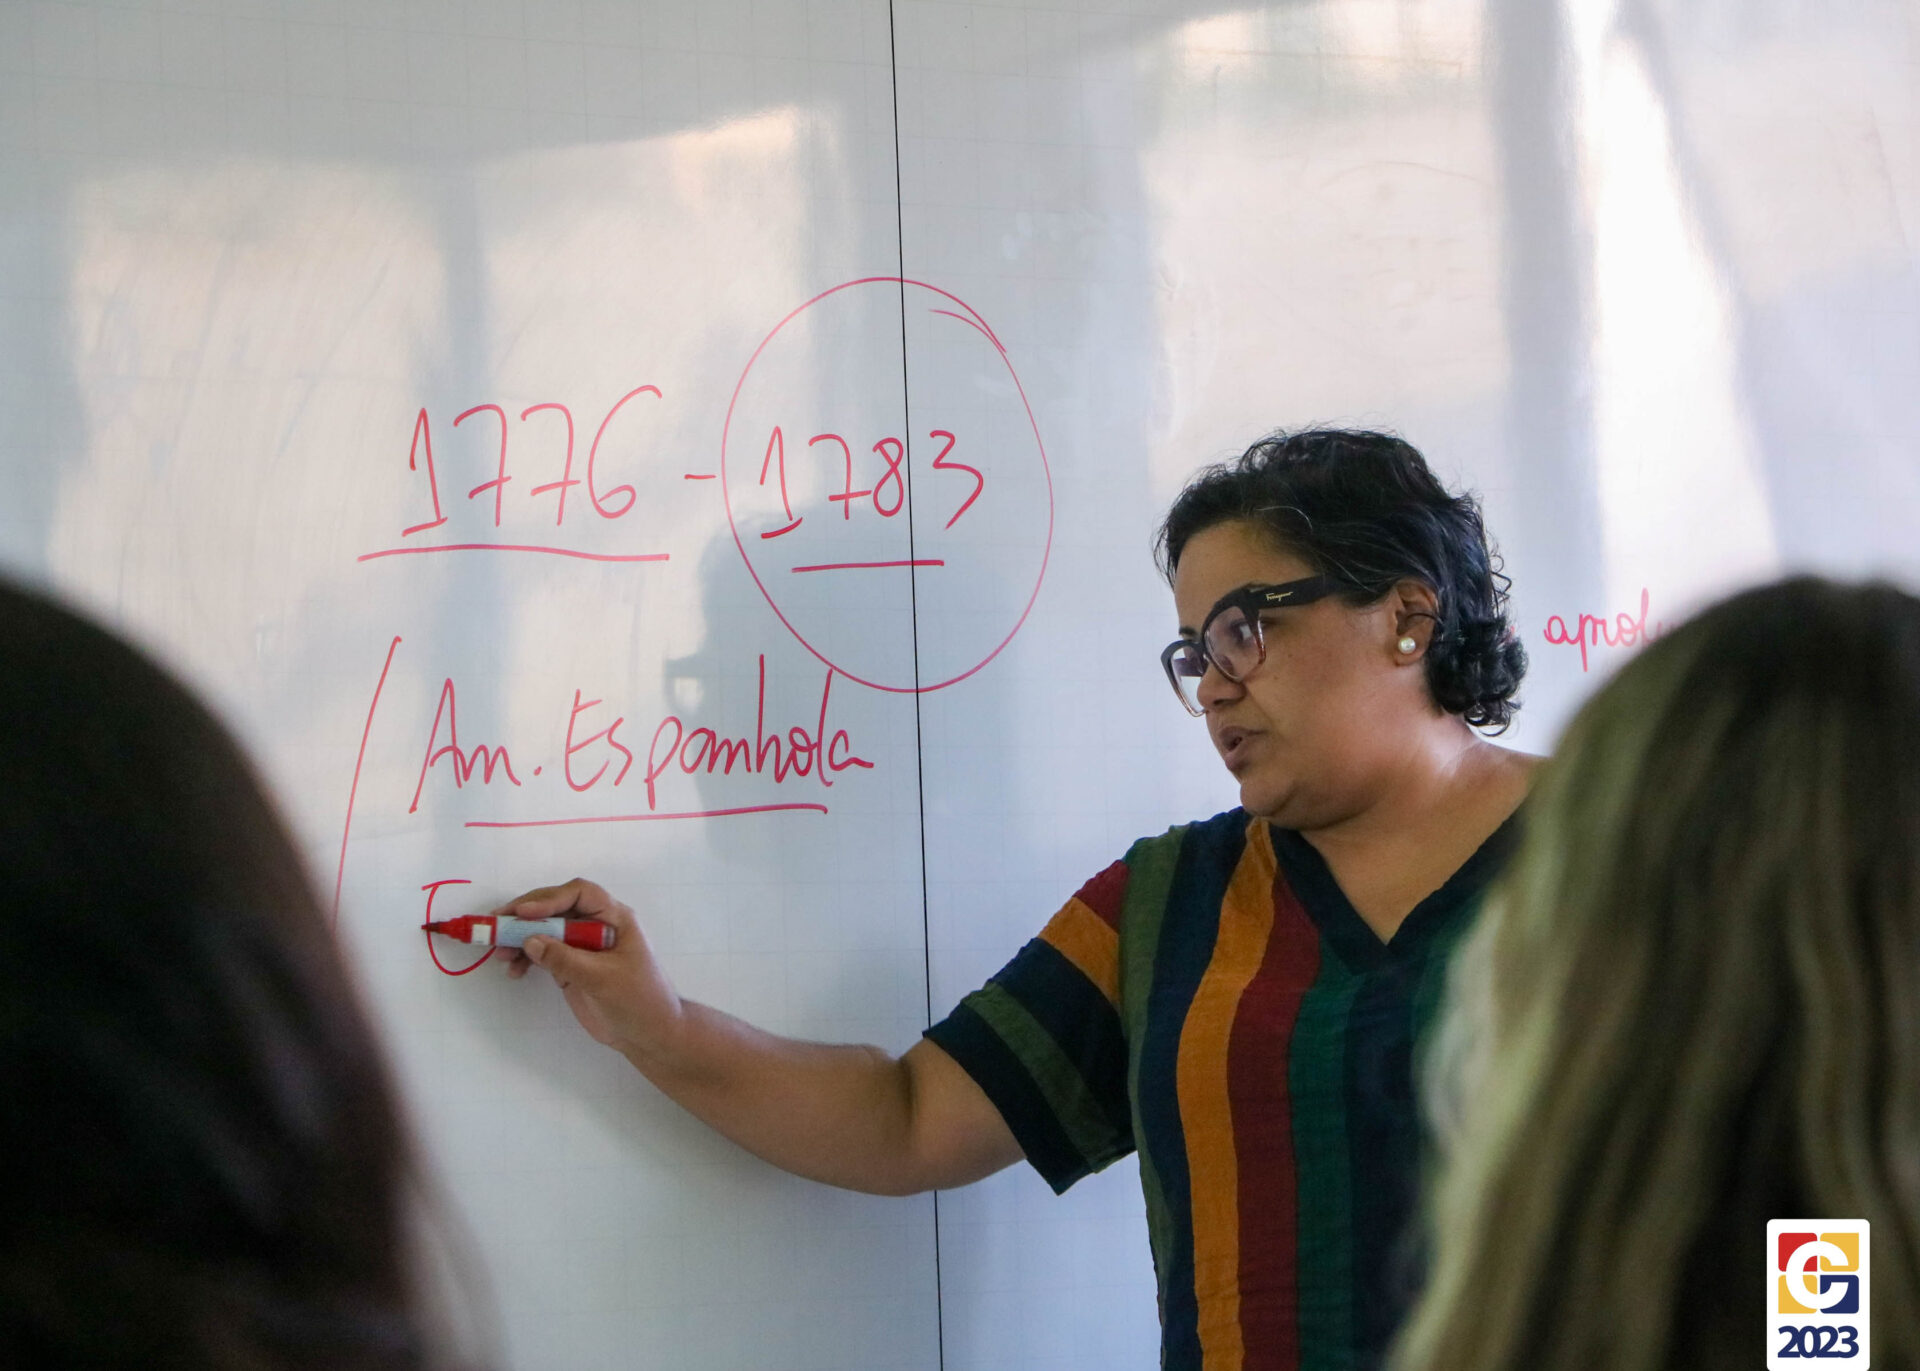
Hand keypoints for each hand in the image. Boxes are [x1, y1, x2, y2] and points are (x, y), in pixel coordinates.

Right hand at [498, 878, 683, 1058]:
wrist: (649, 1034)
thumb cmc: (638, 1000)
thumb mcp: (603, 978)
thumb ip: (566, 959)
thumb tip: (530, 940)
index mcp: (615, 918)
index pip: (580, 894)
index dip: (550, 899)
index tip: (524, 913)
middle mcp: (596, 925)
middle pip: (557, 908)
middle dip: (526, 916)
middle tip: (497, 925)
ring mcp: (582, 946)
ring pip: (546, 930)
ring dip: (521, 938)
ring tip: (500, 954)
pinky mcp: (571, 966)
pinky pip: (543, 953)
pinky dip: (526, 958)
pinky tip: (513, 970)